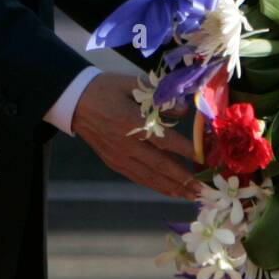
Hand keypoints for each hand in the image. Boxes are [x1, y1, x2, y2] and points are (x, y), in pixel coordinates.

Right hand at [71, 74, 199, 200]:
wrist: (75, 102)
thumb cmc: (106, 89)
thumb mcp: (131, 83)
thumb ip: (159, 96)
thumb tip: (183, 110)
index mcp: (131, 122)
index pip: (163, 140)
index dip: (184, 150)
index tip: (203, 158)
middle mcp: (126, 144)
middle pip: (159, 165)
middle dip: (183, 178)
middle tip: (202, 189)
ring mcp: (118, 156)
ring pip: (150, 176)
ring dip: (172, 187)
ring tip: (191, 195)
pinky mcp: (114, 163)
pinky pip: (138, 178)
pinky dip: (156, 186)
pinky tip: (170, 191)